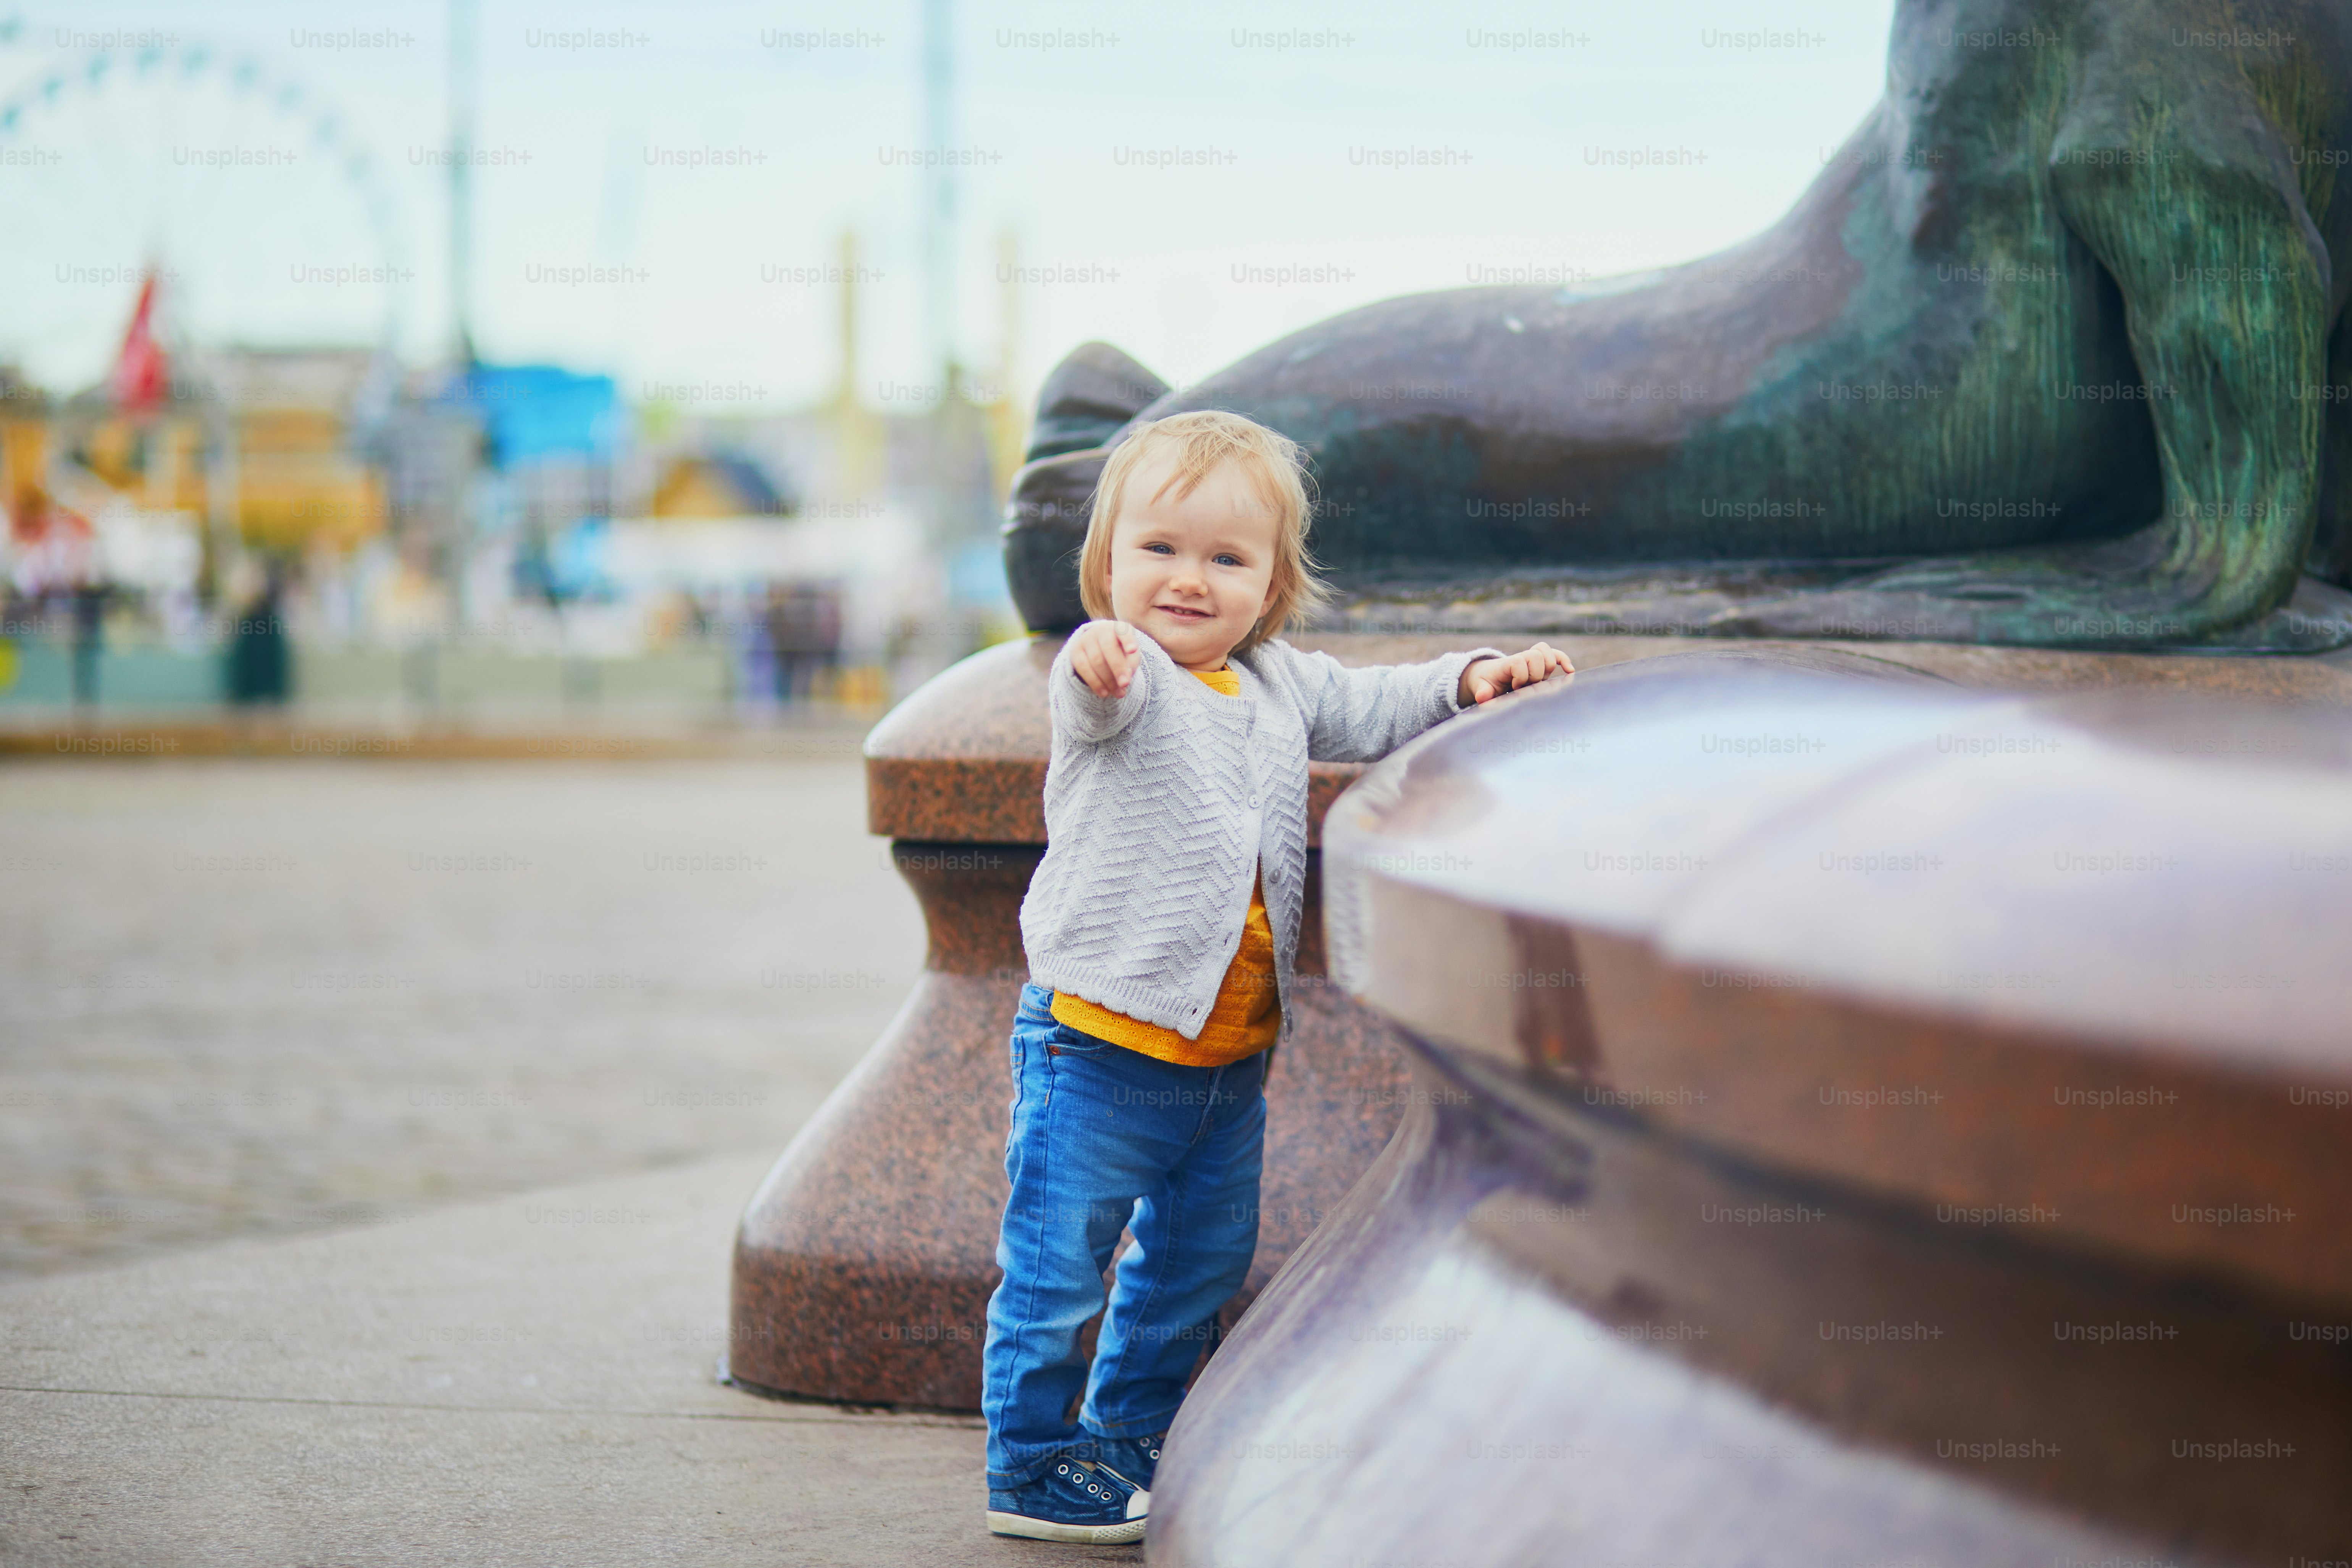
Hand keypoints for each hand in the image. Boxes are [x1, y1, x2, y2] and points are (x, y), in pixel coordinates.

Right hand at [1068, 620, 1142, 698]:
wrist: (1100, 648)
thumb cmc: (1121, 652)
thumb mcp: (1131, 656)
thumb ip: (1131, 664)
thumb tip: (1124, 680)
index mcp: (1119, 628)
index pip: (1123, 631)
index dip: (1128, 641)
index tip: (1132, 650)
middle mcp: (1101, 630)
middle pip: (1109, 648)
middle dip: (1118, 668)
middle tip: (1125, 684)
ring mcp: (1086, 639)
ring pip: (1096, 661)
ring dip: (1108, 680)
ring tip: (1118, 693)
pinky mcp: (1075, 651)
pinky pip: (1083, 668)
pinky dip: (1095, 683)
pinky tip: (1104, 693)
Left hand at [1459, 642, 1573, 705]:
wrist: (1489, 675)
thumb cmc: (1487, 683)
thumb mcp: (1481, 687)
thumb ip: (1482, 691)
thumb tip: (1482, 697)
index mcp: (1507, 664)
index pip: (1519, 662)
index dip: (1520, 676)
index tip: (1514, 688)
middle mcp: (1522, 658)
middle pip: (1537, 657)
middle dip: (1534, 675)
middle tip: (1525, 686)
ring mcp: (1532, 659)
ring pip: (1548, 654)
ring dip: (1546, 670)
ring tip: (1537, 682)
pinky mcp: (1541, 662)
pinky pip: (1556, 655)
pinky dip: (1564, 660)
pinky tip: (1570, 671)